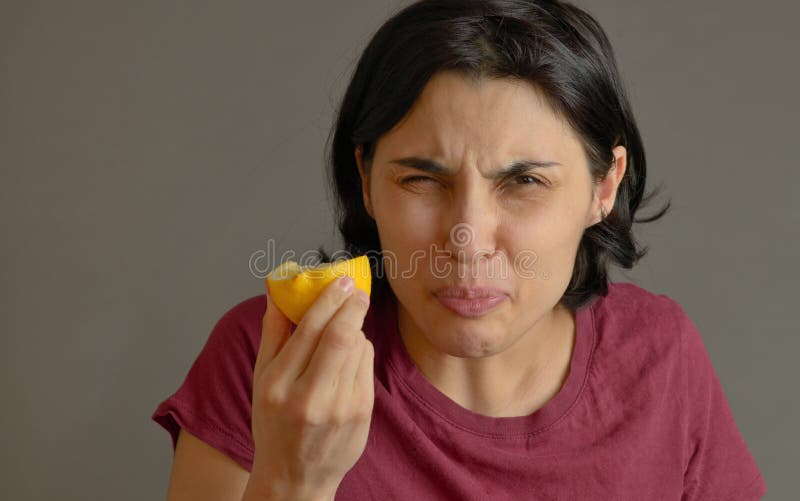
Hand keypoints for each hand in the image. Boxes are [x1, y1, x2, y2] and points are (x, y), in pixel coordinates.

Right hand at [248, 276, 374, 499]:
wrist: (296, 476)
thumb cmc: (274, 422)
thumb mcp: (262, 379)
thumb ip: (273, 333)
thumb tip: (279, 289)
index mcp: (278, 386)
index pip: (308, 331)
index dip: (328, 300)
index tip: (340, 280)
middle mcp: (309, 398)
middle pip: (340, 336)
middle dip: (352, 306)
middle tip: (356, 289)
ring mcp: (340, 408)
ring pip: (358, 348)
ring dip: (356, 328)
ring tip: (345, 327)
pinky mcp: (362, 413)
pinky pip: (367, 365)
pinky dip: (361, 350)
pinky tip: (349, 355)